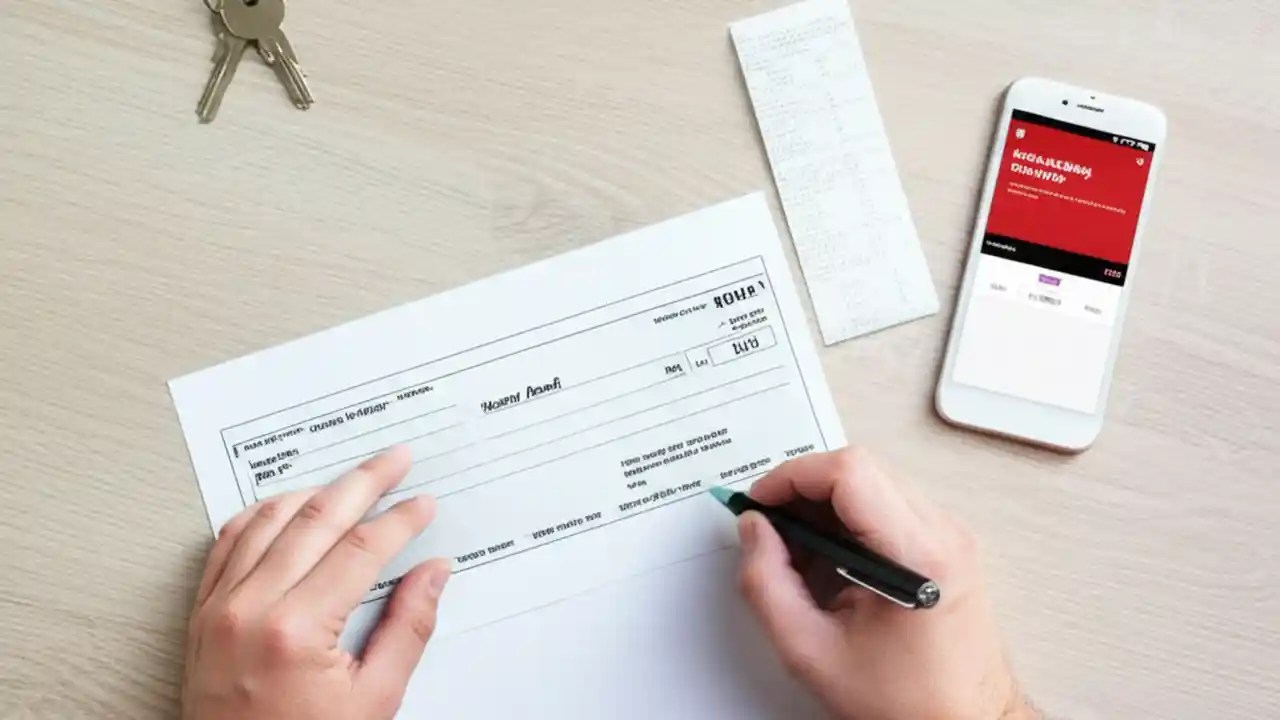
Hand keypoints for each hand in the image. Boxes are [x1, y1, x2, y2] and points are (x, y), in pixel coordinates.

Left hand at [183, 446, 450, 719]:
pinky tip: (286, 506)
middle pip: (317, 518)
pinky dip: (260, 514)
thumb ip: (406, 630)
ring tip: (349, 480)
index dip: (400, 520)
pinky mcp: (201, 616)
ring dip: (315, 491)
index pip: (361, 549)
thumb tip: (431, 574)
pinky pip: (227, 542)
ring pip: (269, 519)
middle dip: (364, 482)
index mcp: (296, 631)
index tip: (423, 504)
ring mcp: (218, 609)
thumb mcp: (372, 701)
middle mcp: (249, 609)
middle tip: (395, 460)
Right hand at [736, 448, 1038, 719]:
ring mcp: (950, 537)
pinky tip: (828, 557)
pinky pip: (889, 505)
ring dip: (824, 503)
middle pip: (860, 469)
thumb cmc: (908, 703)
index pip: (850, 473)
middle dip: (803, 488)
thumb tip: (753, 531)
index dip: (792, 476)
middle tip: (769, 524)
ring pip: (873, 482)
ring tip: (797, 549)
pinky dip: (848, 518)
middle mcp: (943, 535)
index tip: (760, 501)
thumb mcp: (812, 651)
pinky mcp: (946, 545)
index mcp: (917, 556)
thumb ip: (767, 585)